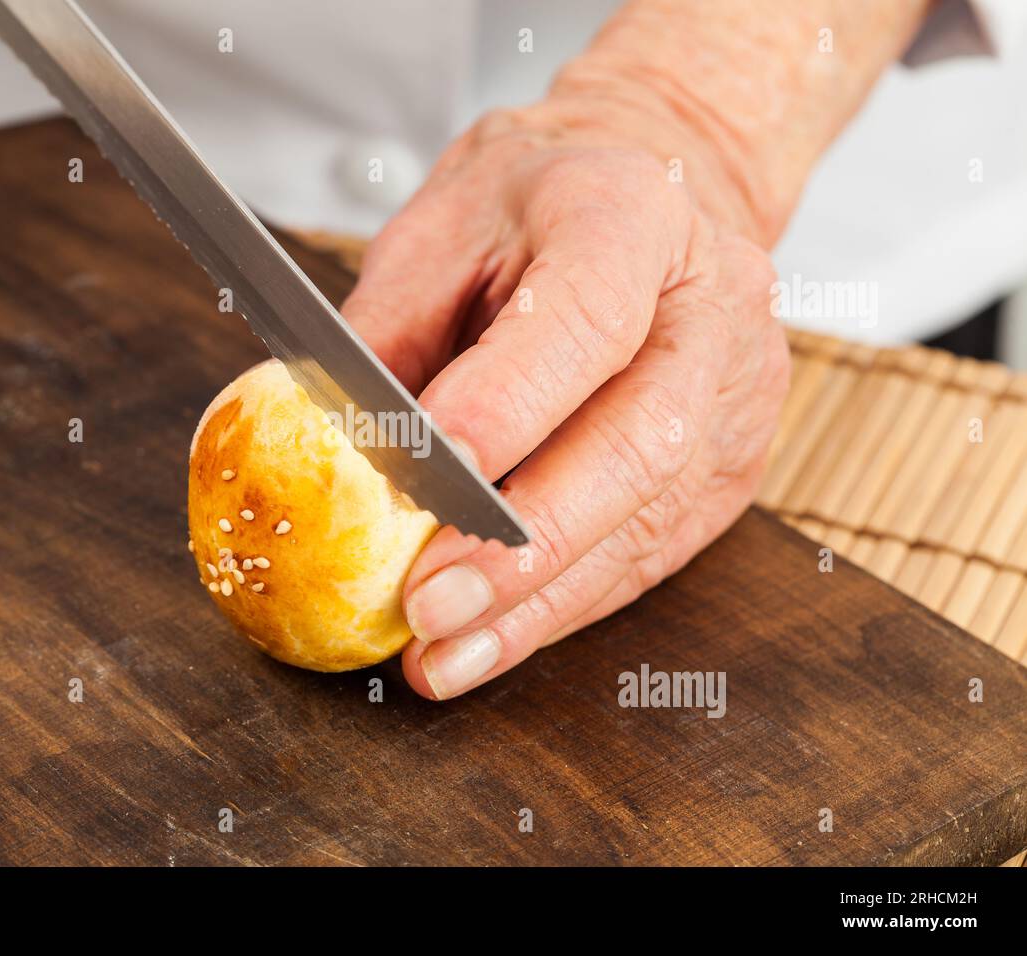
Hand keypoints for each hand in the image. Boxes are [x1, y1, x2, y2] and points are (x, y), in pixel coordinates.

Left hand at [342, 92, 790, 698]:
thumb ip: (386, 338)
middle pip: (640, 443)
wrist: (650, 195)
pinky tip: (493, 638)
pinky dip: (562, 605)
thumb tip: (337, 463)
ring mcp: (736, 397)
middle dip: (526, 541)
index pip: (585, 320)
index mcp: (630, 214)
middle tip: (427, 601)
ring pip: (647, 523)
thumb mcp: (434, 232)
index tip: (423, 473)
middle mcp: (709, 309)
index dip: (508, 405)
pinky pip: (649, 555)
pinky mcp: (729, 468)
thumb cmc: (528, 208)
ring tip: (444, 652)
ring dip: (538, 602)